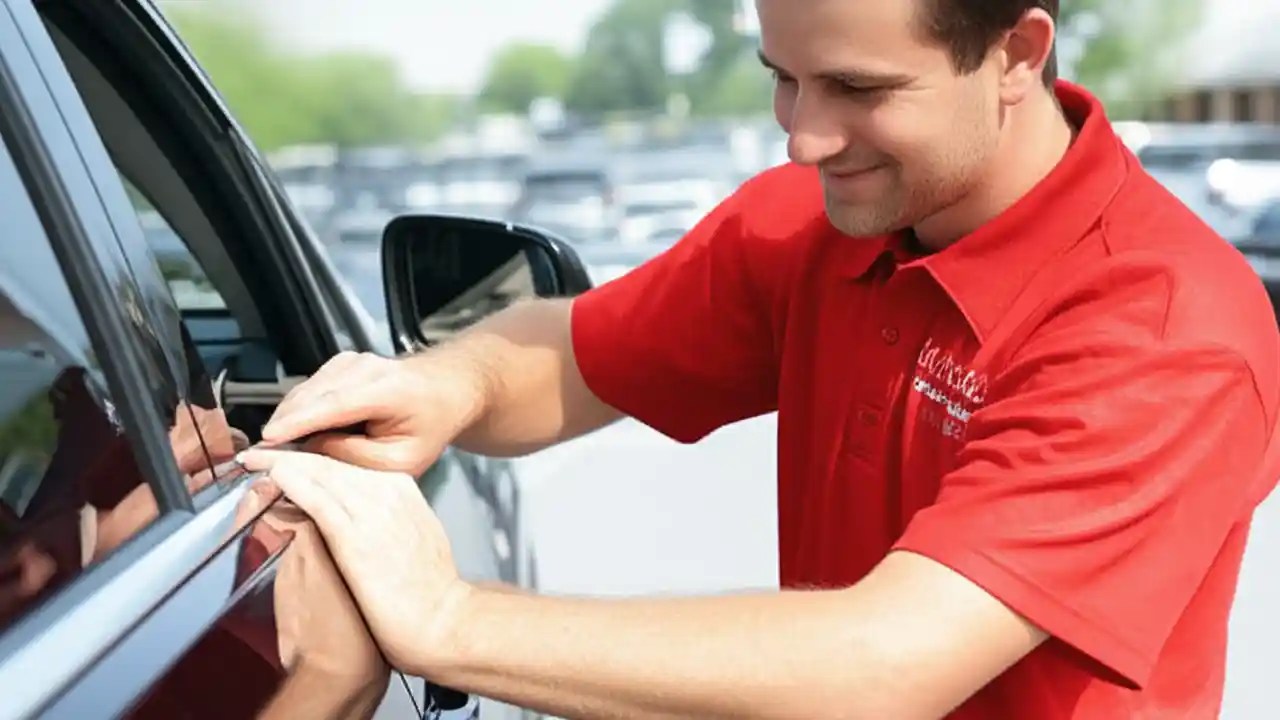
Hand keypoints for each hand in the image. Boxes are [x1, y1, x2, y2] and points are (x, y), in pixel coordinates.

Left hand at [238, 448, 470, 675]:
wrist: (442, 622)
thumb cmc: (430, 594)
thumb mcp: (418, 539)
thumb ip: (394, 520)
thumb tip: (372, 517)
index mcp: (404, 492)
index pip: (352, 466)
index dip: (319, 461)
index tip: (294, 462)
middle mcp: (389, 492)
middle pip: (333, 463)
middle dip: (295, 455)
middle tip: (262, 453)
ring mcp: (372, 510)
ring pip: (321, 473)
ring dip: (284, 463)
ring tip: (258, 458)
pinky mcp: (353, 534)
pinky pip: (316, 498)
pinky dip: (292, 482)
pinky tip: (273, 475)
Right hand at [259, 351, 485, 474]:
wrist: (445, 390)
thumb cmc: (428, 427)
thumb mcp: (402, 459)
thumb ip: (358, 457)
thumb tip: (313, 448)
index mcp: (386, 389)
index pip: (334, 403)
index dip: (299, 421)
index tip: (269, 437)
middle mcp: (365, 367)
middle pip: (312, 396)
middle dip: (284, 424)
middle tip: (260, 455)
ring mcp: (350, 361)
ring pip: (305, 391)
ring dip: (288, 418)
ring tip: (276, 449)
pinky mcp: (340, 363)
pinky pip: (309, 389)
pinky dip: (298, 410)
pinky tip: (296, 432)